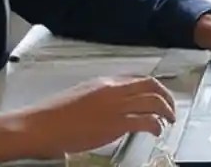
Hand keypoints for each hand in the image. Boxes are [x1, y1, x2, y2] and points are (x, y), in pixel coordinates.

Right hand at [0, 76, 175, 160]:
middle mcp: (113, 89)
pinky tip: (157, 131)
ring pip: (153, 101)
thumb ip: (99, 96)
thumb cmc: (54, 115)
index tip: (159, 96)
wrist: (40, 126)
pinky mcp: (115, 124)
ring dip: (166, 111)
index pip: (138, 79)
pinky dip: (156, 125)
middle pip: (151, 85)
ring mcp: (116, 106)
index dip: (153, 88)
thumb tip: (112, 104)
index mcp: (104, 81)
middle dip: (167, 96)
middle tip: (171, 108)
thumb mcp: (80, 95)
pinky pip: (146, 121)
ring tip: (169, 121)